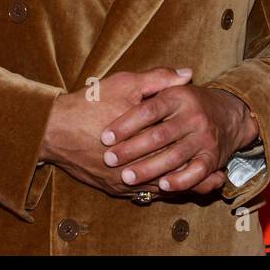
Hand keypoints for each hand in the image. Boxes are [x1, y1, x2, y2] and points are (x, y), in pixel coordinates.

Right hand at [40, 67, 200, 197]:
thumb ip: (158, 79)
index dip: (198, 146)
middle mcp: (133, 164)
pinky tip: (169, 184)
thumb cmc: (88, 104)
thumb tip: (187, 75)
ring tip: (200, 181)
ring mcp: (122, 180)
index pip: (177, 145)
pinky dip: (159, 190)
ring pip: (160, 187)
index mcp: (142, 136)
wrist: (52, 130)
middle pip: (173, 172)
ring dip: (181, 185)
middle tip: (216, 172)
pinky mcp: (112, 188)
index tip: (214, 144)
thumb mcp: (123, 83)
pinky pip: (143, 194)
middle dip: (195, 171)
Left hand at [100, 85, 258, 194]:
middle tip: (109, 159)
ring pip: (174, 156)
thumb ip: (157, 78)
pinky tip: (163, 186)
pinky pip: (197, 172)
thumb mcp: (172, 86)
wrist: (231, 115)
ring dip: (149, 168)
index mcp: (178, 97)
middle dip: (131, 150)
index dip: (125, 124)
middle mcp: (193, 117)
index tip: (105, 137)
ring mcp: (204, 138)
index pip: (148, 110)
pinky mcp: (213, 157)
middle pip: (159, 135)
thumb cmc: (191, 102)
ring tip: (126, 176)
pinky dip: (181, 180)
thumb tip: (145, 77)